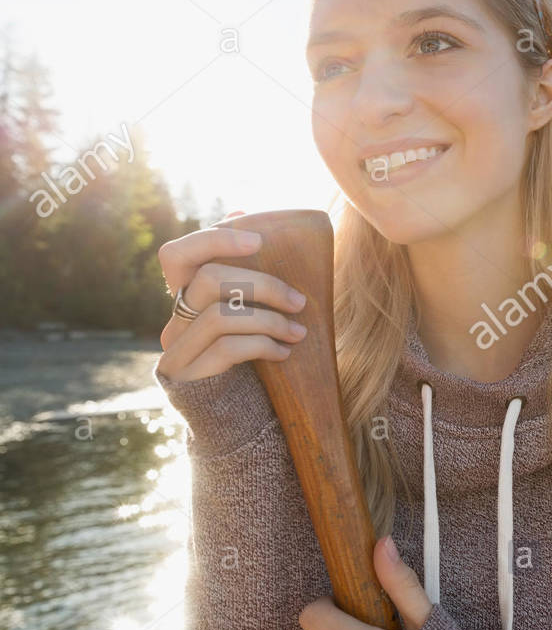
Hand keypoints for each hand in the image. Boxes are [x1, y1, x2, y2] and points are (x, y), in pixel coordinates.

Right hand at [156, 211, 308, 381]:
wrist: (234, 416)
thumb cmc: (248, 354)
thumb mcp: (248, 309)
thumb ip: (243, 271)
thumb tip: (241, 213)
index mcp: (184, 297)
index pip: (175, 255)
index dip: (213, 240)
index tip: (259, 240)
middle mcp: (173, 320)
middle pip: (207, 280)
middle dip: (261, 285)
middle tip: (300, 301)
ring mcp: (176, 348)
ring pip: (220, 315)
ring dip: (269, 320)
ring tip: (298, 332)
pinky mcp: (188, 376)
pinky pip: (228, 349)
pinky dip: (263, 345)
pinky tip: (284, 352)